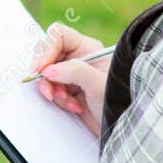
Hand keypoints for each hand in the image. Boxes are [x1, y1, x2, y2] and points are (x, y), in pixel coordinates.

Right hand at [32, 22, 108, 136]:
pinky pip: (49, 89)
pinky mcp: (66, 90)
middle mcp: (77, 58)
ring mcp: (70, 74)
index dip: (47, 49)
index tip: (42, 68)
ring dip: (52, 89)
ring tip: (68, 101)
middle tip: (49, 90)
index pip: (58, 35)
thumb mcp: (98, 84)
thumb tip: (48, 70)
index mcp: (88, 48)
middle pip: (47, 54)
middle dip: (46, 74)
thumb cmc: (118, 102)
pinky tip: (73, 106)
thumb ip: (75, 71)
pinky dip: (57, 100)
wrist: (120, 126)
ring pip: (45, 74)